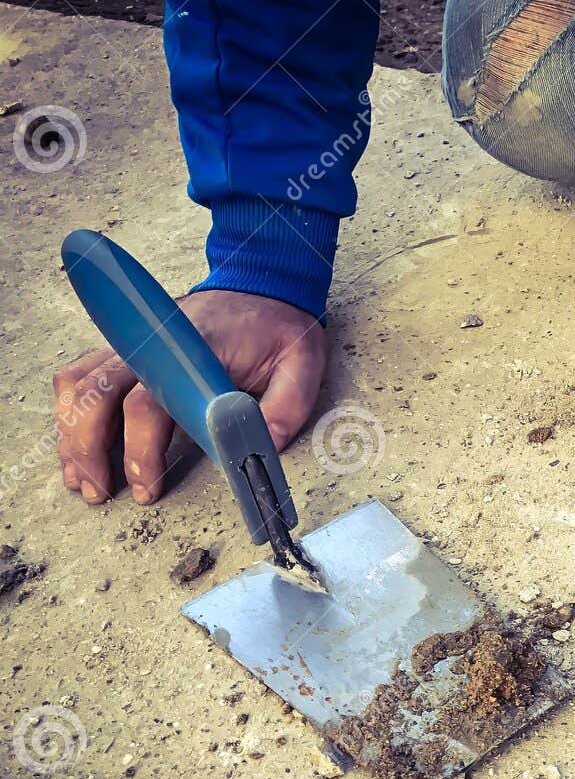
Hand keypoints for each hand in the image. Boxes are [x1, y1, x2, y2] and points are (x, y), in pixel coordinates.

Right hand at [53, 290, 326, 504]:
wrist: (262, 286)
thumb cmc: (278, 329)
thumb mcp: (301, 363)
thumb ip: (287, 404)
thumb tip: (263, 446)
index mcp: (194, 351)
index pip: (149, 402)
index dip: (141, 448)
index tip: (144, 487)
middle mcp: (152, 345)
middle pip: (98, 395)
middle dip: (90, 448)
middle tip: (99, 492)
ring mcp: (133, 344)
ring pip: (80, 386)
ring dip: (71, 434)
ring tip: (81, 478)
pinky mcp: (124, 347)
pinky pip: (80, 375)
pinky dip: (70, 409)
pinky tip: (75, 444)